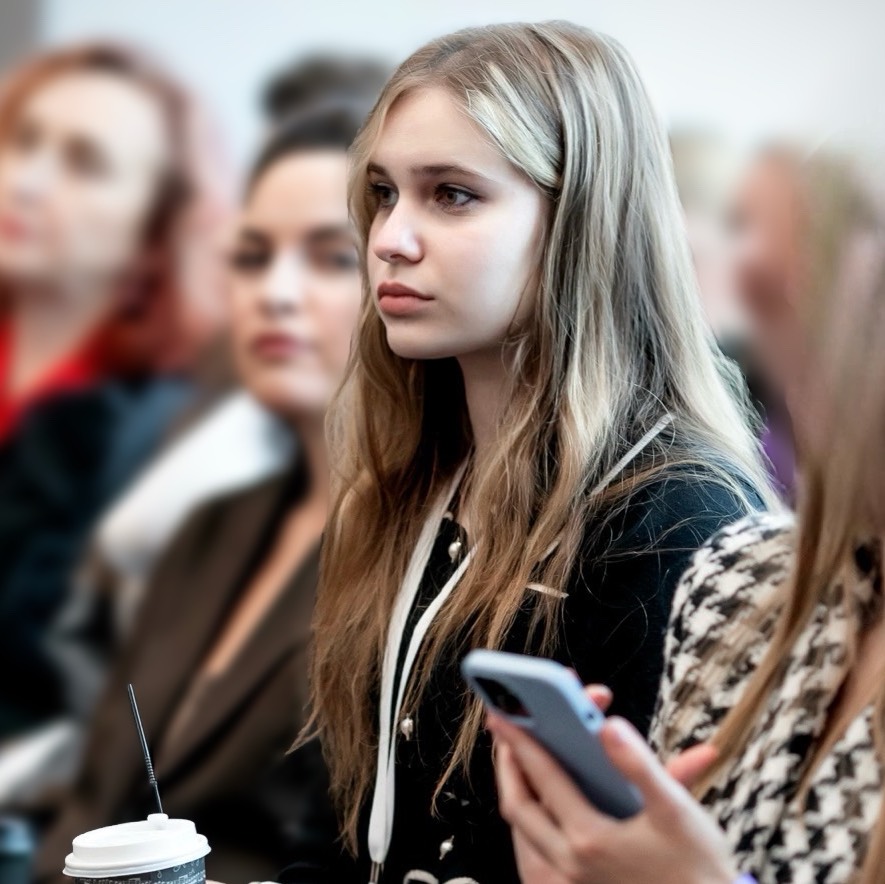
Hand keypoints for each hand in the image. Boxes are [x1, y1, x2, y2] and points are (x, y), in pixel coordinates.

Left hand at [489, 685, 736, 883]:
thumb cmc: (697, 869)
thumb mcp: (677, 811)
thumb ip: (640, 765)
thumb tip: (609, 725)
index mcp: (588, 839)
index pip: (542, 778)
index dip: (521, 741)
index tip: (502, 713)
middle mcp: (569, 862)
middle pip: (518, 804)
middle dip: (508, 762)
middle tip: (506, 726)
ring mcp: (570, 876)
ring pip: (525, 825)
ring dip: (519, 785)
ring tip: (521, 751)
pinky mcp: (577, 882)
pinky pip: (538, 840)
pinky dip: (536, 807)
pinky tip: (550, 787)